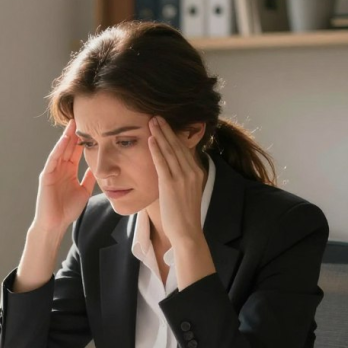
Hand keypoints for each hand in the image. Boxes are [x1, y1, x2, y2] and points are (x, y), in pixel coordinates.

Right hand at [32, 119, 96, 234]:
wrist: (55, 225)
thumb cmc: (67, 210)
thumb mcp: (84, 191)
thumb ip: (89, 178)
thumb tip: (99, 167)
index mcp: (69, 171)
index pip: (76, 151)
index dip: (83, 139)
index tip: (92, 126)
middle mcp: (60, 168)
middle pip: (68, 146)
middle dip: (75, 132)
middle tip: (82, 115)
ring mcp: (52, 171)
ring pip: (60, 150)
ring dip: (66, 137)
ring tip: (73, 123)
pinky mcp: (45, 176)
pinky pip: (53, 160)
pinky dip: (58, 149)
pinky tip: (63, 140)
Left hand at [147, 116, 204, 245]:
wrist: (187, 232)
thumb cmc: (183, 215)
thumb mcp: (186, 192)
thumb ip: (180, 177)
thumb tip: (170, 168)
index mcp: (197, 172)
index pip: (184, 149)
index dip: (174, 135)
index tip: (165, 123)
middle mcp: (192, 172)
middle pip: (177, 145)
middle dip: (166, 129)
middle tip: (156, 116)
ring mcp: (183, 178)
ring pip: (170, 151)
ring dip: (160, 134)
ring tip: (152, 121)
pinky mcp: (171, 185)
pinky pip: (162, 163)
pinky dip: (156, 150)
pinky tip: (151, 139)